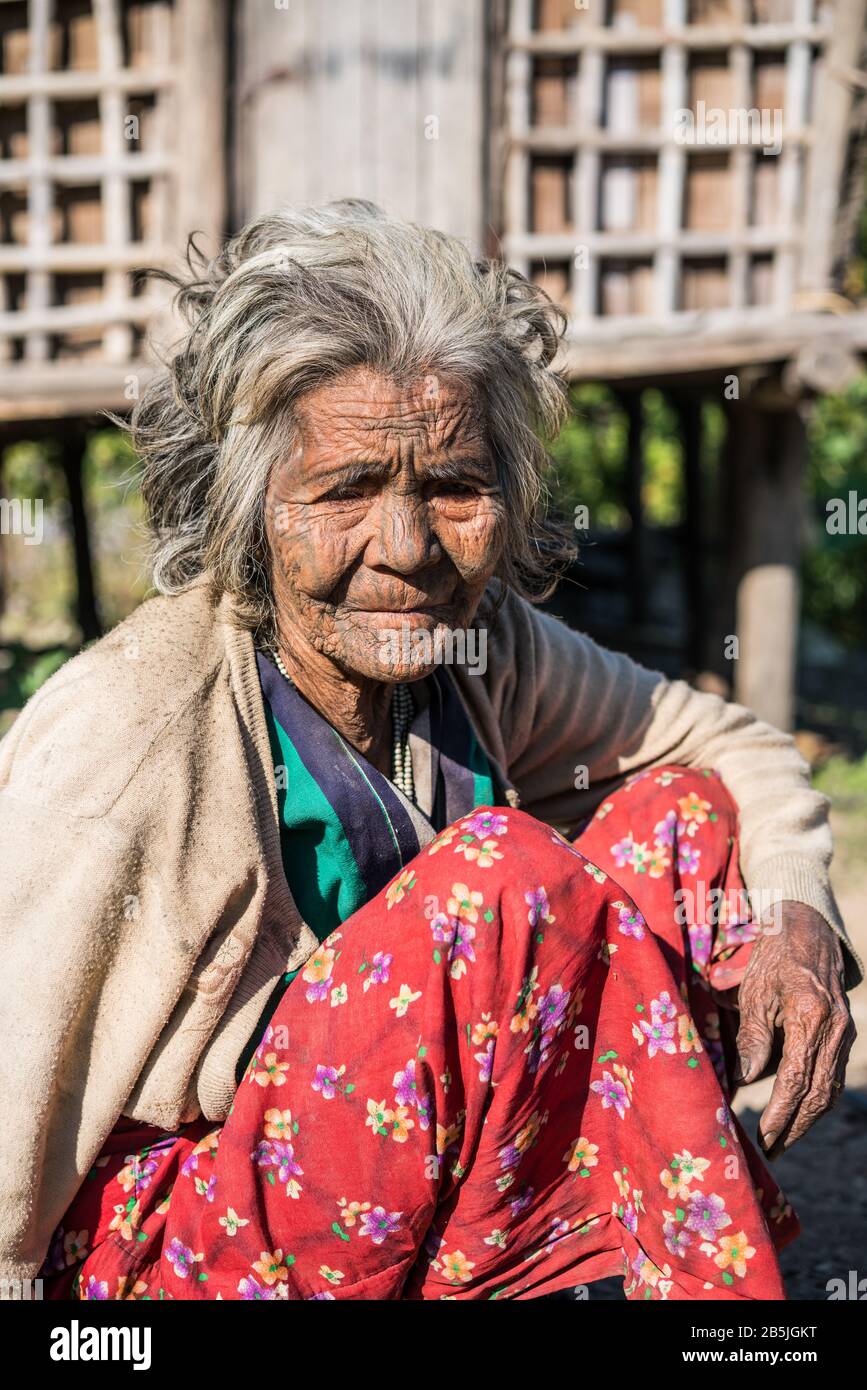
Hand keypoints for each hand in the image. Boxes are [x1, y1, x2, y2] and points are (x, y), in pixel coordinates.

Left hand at [735, 903, 854, 1156]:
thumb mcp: (755, 990)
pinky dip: (817, 1099)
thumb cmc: (773, 956)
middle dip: (794, 1126)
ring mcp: (846, 1032)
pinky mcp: (846, 1034)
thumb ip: (752, 1035)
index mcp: (811, 1015)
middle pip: (819, 1092)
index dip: (780, 1112)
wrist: (809, 929)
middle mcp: (836, 1028)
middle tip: (770, 1150)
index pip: (796, 1077)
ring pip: (830, 1088)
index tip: (763, 1136)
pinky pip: (834, 1074)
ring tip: (781, 1140)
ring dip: (807, 1119)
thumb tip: (746, 1079)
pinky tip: (798, 1113)